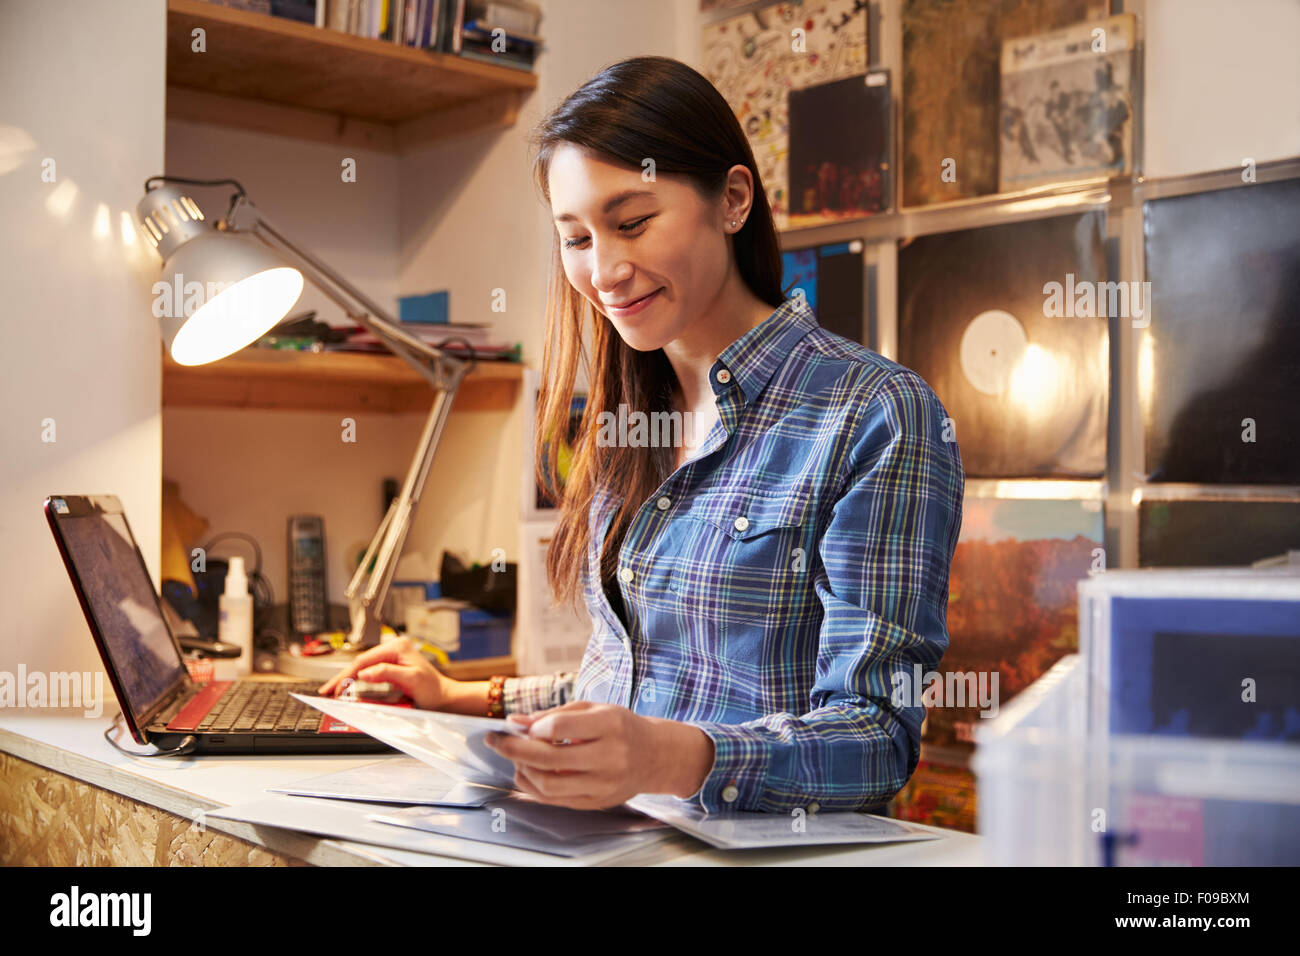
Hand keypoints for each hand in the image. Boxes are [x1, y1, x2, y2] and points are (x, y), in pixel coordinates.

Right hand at [317, 637, 452, 710]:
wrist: (444, 697)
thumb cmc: (433, 689)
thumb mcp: (410, 679)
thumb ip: (387, 673)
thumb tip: (365, 672)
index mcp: (398, 647)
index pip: (365, 660)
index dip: (347, 674)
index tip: (335, 687)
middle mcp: (394, 648)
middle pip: (361, 662)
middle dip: (343, 677)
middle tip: (327, 691)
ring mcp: (392, 657)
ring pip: (363, 667)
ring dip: (347, 678)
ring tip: (333, 690)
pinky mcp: (392, 666)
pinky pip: (369, 672)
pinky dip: (357, 680)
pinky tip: (347, 686)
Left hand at [484, 701, 714, 810]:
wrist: (655, 756)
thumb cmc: (621, 727)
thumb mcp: (594, 709)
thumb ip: (555, 714)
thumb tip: (516, 722)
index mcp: (610, 726)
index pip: (561, 726)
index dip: (535, 726)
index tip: (521, 724)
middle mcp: (610, 757)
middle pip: (551, 758)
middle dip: (515, 749)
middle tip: (496, 740)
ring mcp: (604, 784)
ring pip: (549, 784)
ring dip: (523, 770)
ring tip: (514, 756)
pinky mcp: (597, 802)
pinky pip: (556, 799)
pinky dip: (533, 787)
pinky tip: (526, 773)